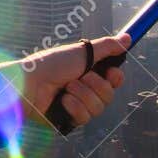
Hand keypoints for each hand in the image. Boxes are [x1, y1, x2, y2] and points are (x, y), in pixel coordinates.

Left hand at [0, 33, 131, 129]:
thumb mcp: (82, 52)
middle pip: (109, 95)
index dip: (116, 78)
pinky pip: (85, 118)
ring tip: (66, 88)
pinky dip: (74, 107)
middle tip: (80, 78)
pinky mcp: (68, 120)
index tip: (110, 73)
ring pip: (99, 108)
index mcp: (88, 72)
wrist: (28, 84)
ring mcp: (76, 105)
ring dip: (83, 95)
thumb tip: (129, 38)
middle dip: (95, 86)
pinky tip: (62, 101)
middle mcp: (84, 89)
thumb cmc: (51, 64)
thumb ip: (107, 47)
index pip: (114, 80)